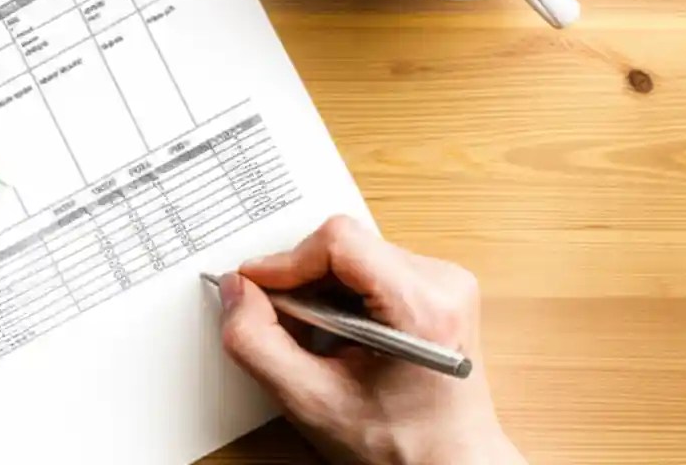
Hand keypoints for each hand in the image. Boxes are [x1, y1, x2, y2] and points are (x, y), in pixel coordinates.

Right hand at [219, 216, 525, 464]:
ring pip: (354, 252)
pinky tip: (337, 332)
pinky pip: (370, 264)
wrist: (450, 462)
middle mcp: (443, 283)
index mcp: (424, 308)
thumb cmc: (399, 444)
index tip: (256, 287)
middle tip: (287, 326)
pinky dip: (339, 292)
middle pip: (345, 244)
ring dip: (319, 287)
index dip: (286, 260)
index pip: (340, 242)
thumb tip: (235, 290)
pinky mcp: (437, 286)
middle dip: (301, 279)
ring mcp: (445, 281)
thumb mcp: (312, 402)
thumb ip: (258, 344)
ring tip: (315, 335)